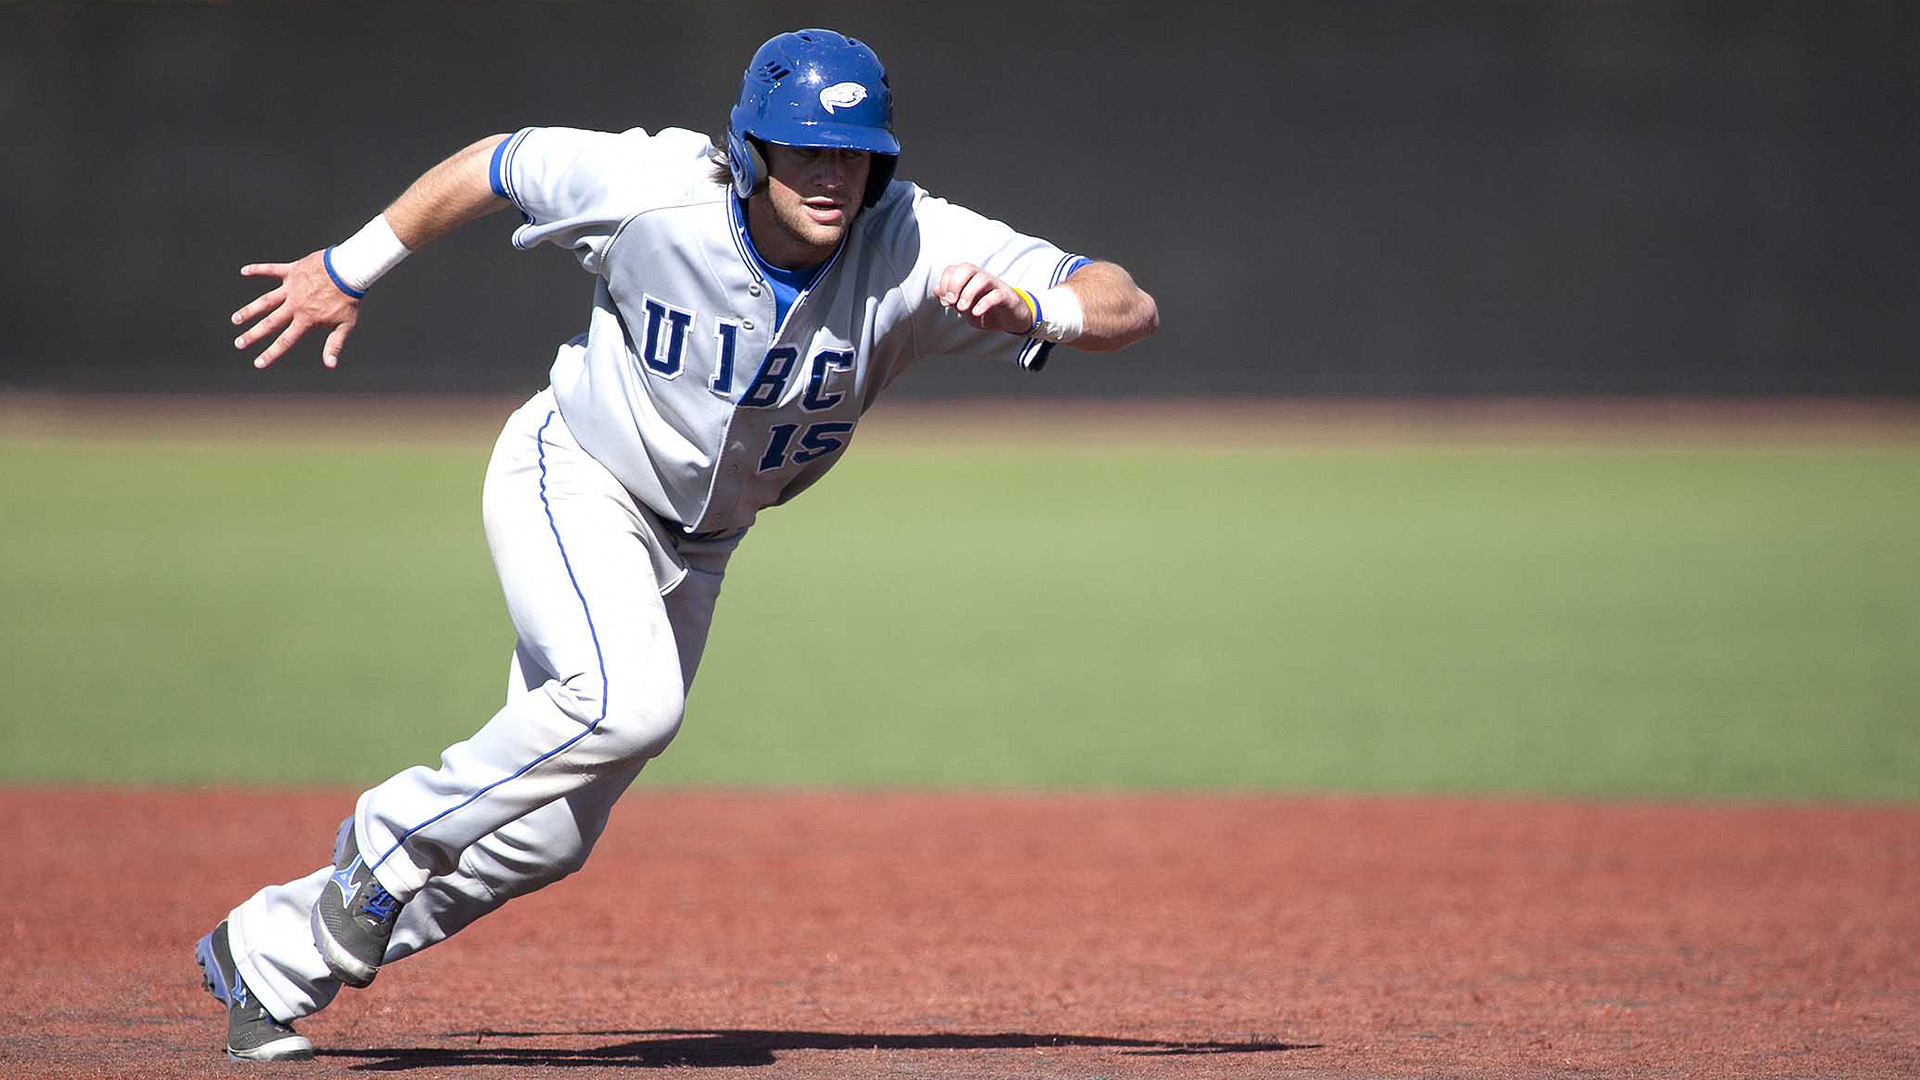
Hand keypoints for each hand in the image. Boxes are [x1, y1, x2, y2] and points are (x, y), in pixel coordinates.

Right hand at [230, 251, 360, 369]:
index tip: (258, 363)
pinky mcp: (292, 271)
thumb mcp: (345, 325)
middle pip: (269, 323)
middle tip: (238, 343)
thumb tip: (330, 365)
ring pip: (265, 301)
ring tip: (235, 319)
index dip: (271, 353)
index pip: (285, 341)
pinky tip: (244, 271)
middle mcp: (294, 305)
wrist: (349, 271)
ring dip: (249, 310)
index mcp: (306, 319)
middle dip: (253, 334)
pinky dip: (257, 270)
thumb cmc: (349, 299)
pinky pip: (271, 269)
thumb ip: (334, 345)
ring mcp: (291, 287)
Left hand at [935, 262, 1034, 335]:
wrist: (1011, 320)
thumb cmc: (986, 311)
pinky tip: (976, 312)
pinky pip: (996, 295)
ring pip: (981, 278)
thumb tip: (936, 290)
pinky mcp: (1007, 297)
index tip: (944, 301)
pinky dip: (984, 303)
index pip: (953, 269)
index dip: (945, 283)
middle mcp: (982, 278)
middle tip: (951, 301)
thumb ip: (951, 298)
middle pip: (966, 268)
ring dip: (968, 293)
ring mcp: (995, 286)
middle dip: (954, 284)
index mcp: (970, 279)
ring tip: (962, 308)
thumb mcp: (964, 307)